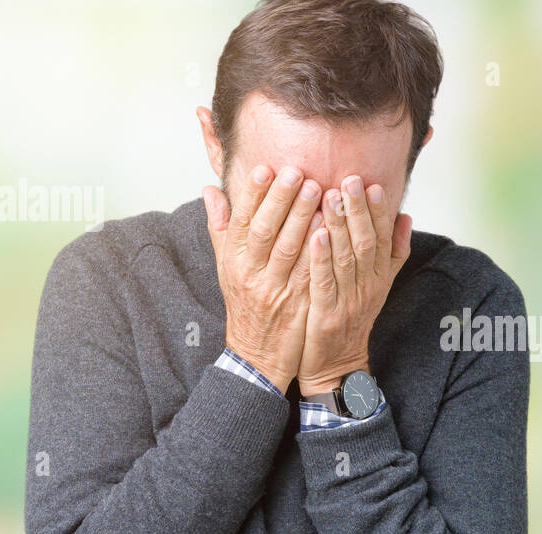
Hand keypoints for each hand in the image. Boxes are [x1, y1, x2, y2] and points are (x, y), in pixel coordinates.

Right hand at [203, 164, 323, 390]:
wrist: (257, 356)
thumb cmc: (245, 305)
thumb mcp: (226, 267)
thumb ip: (221, 227)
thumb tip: (210, 189)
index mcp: (233, 261)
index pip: (241, 221)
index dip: (252, 194)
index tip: (264, 168)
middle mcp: (251, 274)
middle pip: (265, 231)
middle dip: (281, 199)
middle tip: (297, 172)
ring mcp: (275, 290)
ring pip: (289, 249)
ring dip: (304, 218)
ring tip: (320, 190)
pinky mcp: (298, 304)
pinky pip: (309, 274)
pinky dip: (319, 250)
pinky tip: (330, 229)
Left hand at [298, 175, 410, 393]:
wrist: (336, 364)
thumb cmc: (353, 318)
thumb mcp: (378, 285)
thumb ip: (393, 252)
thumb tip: (406, 216)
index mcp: (380, 277)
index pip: (384, 238)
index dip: (380, 211)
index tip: (374, 184)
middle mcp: (368, 287)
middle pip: (367, 243)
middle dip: (359, 210)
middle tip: (351, 179)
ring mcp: (348, 301)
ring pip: (346, 259)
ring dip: (339, 226)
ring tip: (330, 196)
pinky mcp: (326, 315)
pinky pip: (324, 282)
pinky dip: (321, 258)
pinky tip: (315, 235)